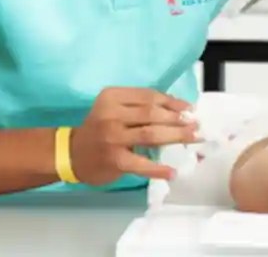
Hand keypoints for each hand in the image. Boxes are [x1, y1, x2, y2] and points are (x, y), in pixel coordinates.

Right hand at [70, 87, 196, 184]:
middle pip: (152, 114)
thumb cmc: (99, 128)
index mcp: (112, 97)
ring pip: (151, 134)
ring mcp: (112, 138)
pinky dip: (158, 168)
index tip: (190, 109)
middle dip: (178, 119)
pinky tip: (172, 171)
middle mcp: (111, 114)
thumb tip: (178, 109)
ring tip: (193, 138)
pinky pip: (141, 164)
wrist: (71, 154)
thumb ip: (139, 106)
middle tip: (197, 125)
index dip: (172, 102)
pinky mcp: (114, 160)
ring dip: (176, 136)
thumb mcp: (113, 108)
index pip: (148, 96)